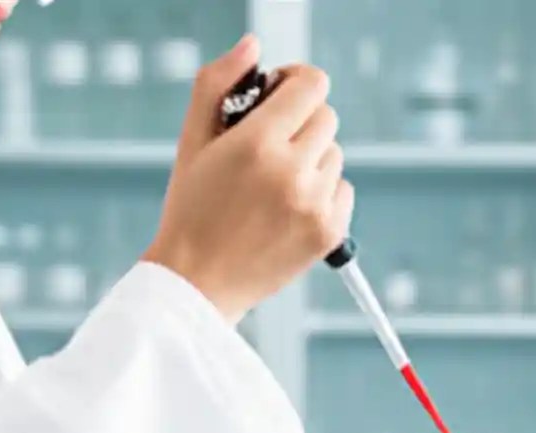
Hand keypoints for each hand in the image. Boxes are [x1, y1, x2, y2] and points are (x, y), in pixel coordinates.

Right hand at [143, 34, 350, 323]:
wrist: (199, 282)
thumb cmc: (192, 207)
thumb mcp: (193, 140)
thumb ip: (217, 84)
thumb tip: (253, 47)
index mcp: (257, 143)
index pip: (311, 85)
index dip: (297, 81)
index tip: (280, 93)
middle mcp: (293, 173)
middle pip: (327, 118)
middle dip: (301, 123)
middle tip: (270, 144)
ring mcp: (315, 205)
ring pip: (335, 155)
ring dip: (311, 159)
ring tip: (274, 184)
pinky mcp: (330, 232)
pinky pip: (344, 190)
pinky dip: (323, 192)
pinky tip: (289, 207)